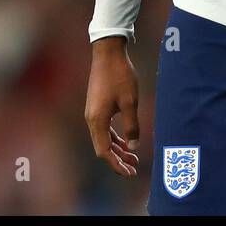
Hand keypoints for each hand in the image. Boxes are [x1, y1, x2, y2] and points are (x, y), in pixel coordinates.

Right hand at [84, 37, 141, 176]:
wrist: (108, 53)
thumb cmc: (120, 75)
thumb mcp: (130, 102)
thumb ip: (132, 126)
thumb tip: (133, 147)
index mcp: (97, 120)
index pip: (104, 151)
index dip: (117, 165)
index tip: (130, 173)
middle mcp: (91, 119)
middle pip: (102, 147)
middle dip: (118, 160)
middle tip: (134, 169)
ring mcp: (92, 112)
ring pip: (103, 138)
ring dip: (117, 149)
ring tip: (133, 157)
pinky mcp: (96, 106)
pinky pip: (104, 128)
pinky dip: (115, 137)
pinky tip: (126, 140)